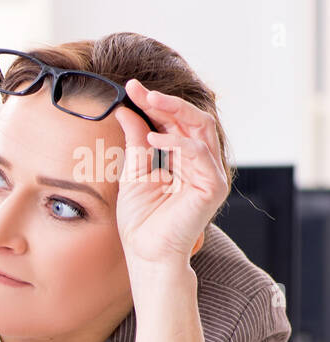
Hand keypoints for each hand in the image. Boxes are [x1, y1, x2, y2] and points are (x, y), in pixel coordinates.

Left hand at [112, 78, 228, 267]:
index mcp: (185, 159)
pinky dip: (177, 141)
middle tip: (141, 90)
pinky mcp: (213, 187)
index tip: (131, 88)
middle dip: (166, 101)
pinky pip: (199, 153)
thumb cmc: (141, 219)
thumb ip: (136, 141)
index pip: (175, 122)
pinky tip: (154, 137)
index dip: (155, 104)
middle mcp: (202, 163)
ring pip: (201, 129)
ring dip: (173, 112)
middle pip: (193, 119)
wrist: (145, 253)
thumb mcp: (134, 172)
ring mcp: (211, 174)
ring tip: (147, 102)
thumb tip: (127, 110)